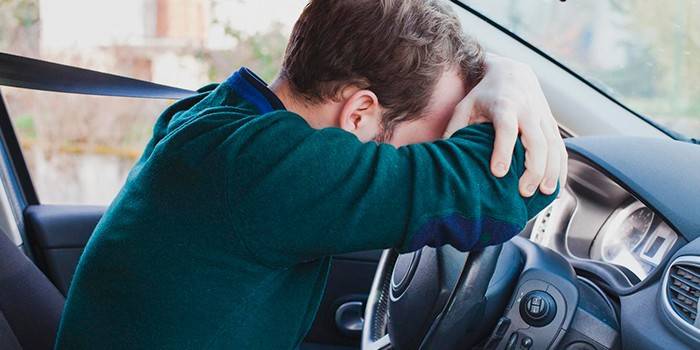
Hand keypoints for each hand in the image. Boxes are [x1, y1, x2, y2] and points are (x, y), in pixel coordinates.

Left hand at [444, 53, 566, 196]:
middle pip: (536, 140)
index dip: (503, 149)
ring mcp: (542, 117)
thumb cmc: (484, 94)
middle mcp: (527, 110)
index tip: (498, 171)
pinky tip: (556, 186)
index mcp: (504, 105)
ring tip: (544, 193)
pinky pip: (561, 148)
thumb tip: (442, 154)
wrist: (512, 72)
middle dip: (534, 168)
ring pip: (553, 145)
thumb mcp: (465, 106)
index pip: (505, 127)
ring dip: (551, 170)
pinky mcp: (551, 124)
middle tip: (524, 191)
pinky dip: (561, 167)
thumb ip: (454, 129)